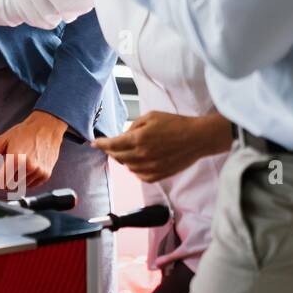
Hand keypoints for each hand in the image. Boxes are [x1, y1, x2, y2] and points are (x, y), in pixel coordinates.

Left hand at [0, 110, 67, 189]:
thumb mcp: (2, 141)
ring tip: (13, 165)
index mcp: (16, 158)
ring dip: (14, 179)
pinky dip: (24, 179)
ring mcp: (39, 172)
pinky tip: (24, 167)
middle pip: (9, 186)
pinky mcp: (46, 175)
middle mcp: (29, 167)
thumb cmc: (24, 132)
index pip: (0, 182)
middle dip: (1, 179)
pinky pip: (31, 185)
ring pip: (20, 186)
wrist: (47, 127)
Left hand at [93, 110, 232, 182]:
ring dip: (124, 159)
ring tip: (128, 151)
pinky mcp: (160, 175)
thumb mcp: (150, 117)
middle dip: (111, 151)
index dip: (101, 144)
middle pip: (118, 157)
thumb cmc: (175, 124)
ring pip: (128, 167)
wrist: (198, 138)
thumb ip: (133, 126)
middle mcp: (143, 155)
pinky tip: (139, 162)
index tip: (94, 143)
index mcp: (139, 139)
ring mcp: (151, 167)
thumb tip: (123, 135)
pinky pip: (140, 176)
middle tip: (110, 146)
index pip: (112, 144)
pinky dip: (136, 169)